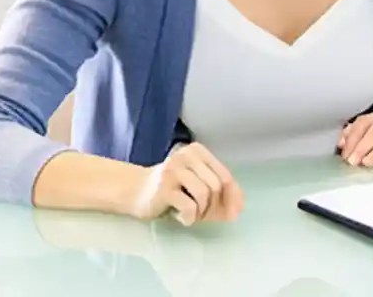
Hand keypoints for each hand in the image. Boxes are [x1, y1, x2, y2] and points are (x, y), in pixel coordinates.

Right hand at [128, 142, 243, 226]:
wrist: (133, 192)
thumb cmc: (170, 190)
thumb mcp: (196, 185)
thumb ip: (218, 193)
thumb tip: (239, 208)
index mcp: (198, 152)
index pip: (225, 175)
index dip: (232, 196)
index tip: (232, 213)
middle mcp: (186, 156)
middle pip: (217, 184)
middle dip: (216, 206)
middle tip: (206, 217)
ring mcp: (174, 170)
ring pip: (205, 193)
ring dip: (203, 212)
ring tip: (194, 217)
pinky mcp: (163, 188)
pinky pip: (189, 205)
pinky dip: (191, 217)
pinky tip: (184, 219)